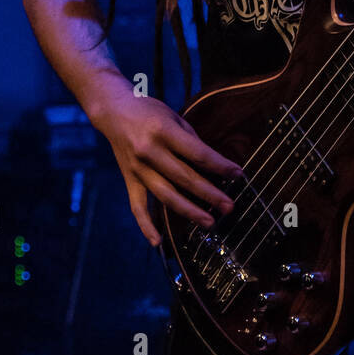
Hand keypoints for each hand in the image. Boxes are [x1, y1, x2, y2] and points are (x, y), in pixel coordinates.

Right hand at [93, 88, 243, 246]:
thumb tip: (212, 165)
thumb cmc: (150, 111)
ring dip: (189, 211)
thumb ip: (191, 141)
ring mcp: (138, 168)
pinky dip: (146, 226)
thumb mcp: (174, 117)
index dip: (220, 166)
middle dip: (210, 194)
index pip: (198, 153)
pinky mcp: (129, 179)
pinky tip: (158, 243)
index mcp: (164, 131)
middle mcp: (149, 151)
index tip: (239, 175)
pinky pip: (137, 206)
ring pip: (166, 195)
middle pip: (185, 178)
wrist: (114, 112)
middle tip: (230, 207)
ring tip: (210, 222)